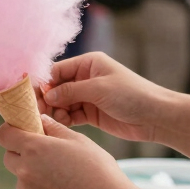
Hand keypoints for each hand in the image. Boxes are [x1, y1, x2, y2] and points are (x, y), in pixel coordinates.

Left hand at [0, 115, 132, 188]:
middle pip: (9, 157)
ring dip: (32, 175)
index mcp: (33, 148)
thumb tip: (41, 120)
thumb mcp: (78, 140)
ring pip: (21, 179)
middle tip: (45, 156)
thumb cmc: (97, 169)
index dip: (10, 132)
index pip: (3, 135)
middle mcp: (24, 170)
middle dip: (22, 154)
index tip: (21, 133)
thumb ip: (54, 128)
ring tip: (61, 179)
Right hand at [37, 52, 173, 142]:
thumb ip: (71, 91)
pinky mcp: (91, 113)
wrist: (156, 117)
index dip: (44, 83)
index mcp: (88, 64)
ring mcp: (87, 96)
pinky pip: (70, 115)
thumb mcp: (99, 89)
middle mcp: (85, 78)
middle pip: (56, 88)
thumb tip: (47, 95)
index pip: (57, 71)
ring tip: (50, 120)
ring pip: (61, 103)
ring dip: (54, 111)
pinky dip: (63, 119)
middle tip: (36, 112)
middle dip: (46, 99)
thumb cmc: (132, 95)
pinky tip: (60, 124)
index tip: (33, 97)